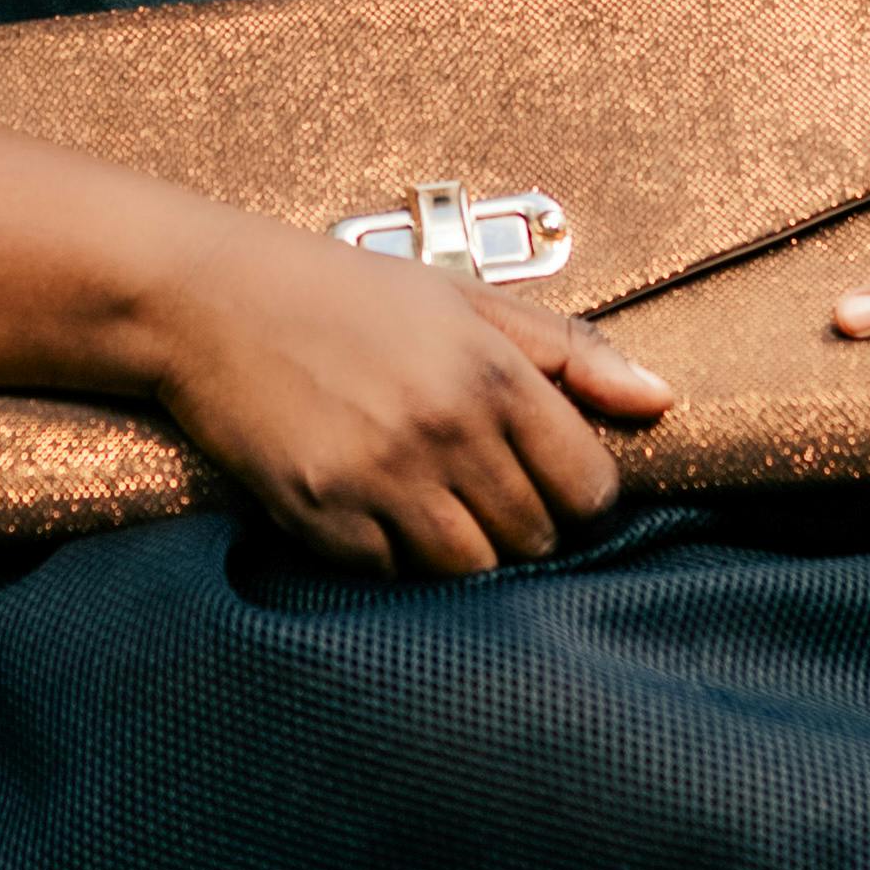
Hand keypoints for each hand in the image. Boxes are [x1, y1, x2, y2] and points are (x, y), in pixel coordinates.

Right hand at [152, 221, 672, 578]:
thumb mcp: (463, 298)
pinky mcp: (323, 518)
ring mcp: (382, 480)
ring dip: (461, 550)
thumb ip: (569, 350)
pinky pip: (390, 577)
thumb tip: (663, 400)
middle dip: (521, 523)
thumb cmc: (344, 292)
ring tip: (429, 503)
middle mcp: (446, 431)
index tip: (547, 479)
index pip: (590, 488)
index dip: (579, 494)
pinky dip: (390, 557)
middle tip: (479, 488)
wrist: (206, 300)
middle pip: (533, 538)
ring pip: (469, 571)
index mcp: (492, 373)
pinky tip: (371, 508)